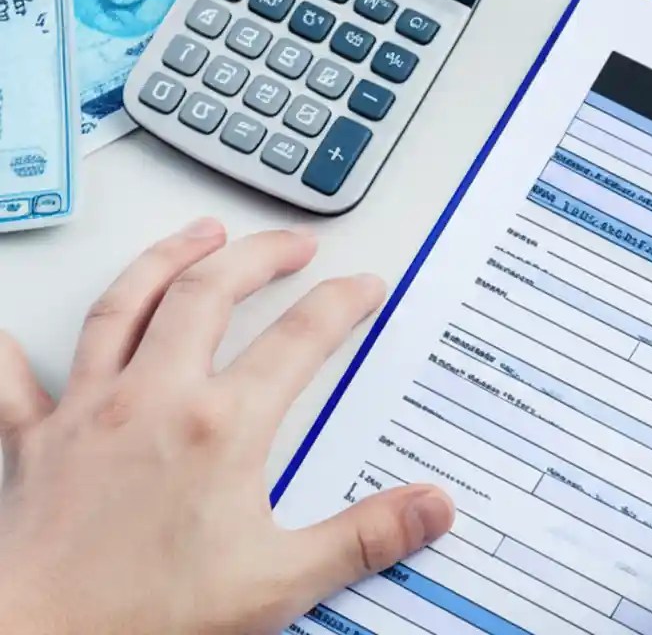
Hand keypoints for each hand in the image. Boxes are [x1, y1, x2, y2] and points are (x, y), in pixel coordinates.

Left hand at [0, 219, 455, 634]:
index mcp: (221, 427)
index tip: (361, 287)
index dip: (341, 303)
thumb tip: (429, 507)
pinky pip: (15, 378)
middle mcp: (153, 400)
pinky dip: (15, 348)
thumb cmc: (147, 618)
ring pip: (125, 305)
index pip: (299, 339)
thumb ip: (365, 538)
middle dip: (258, 255)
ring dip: (167, 259)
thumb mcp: (280, 582)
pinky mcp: (34, 439)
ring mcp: (89, 411)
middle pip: (209, 293)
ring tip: (197, 234)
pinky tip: (18, 330)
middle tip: (290, 244)